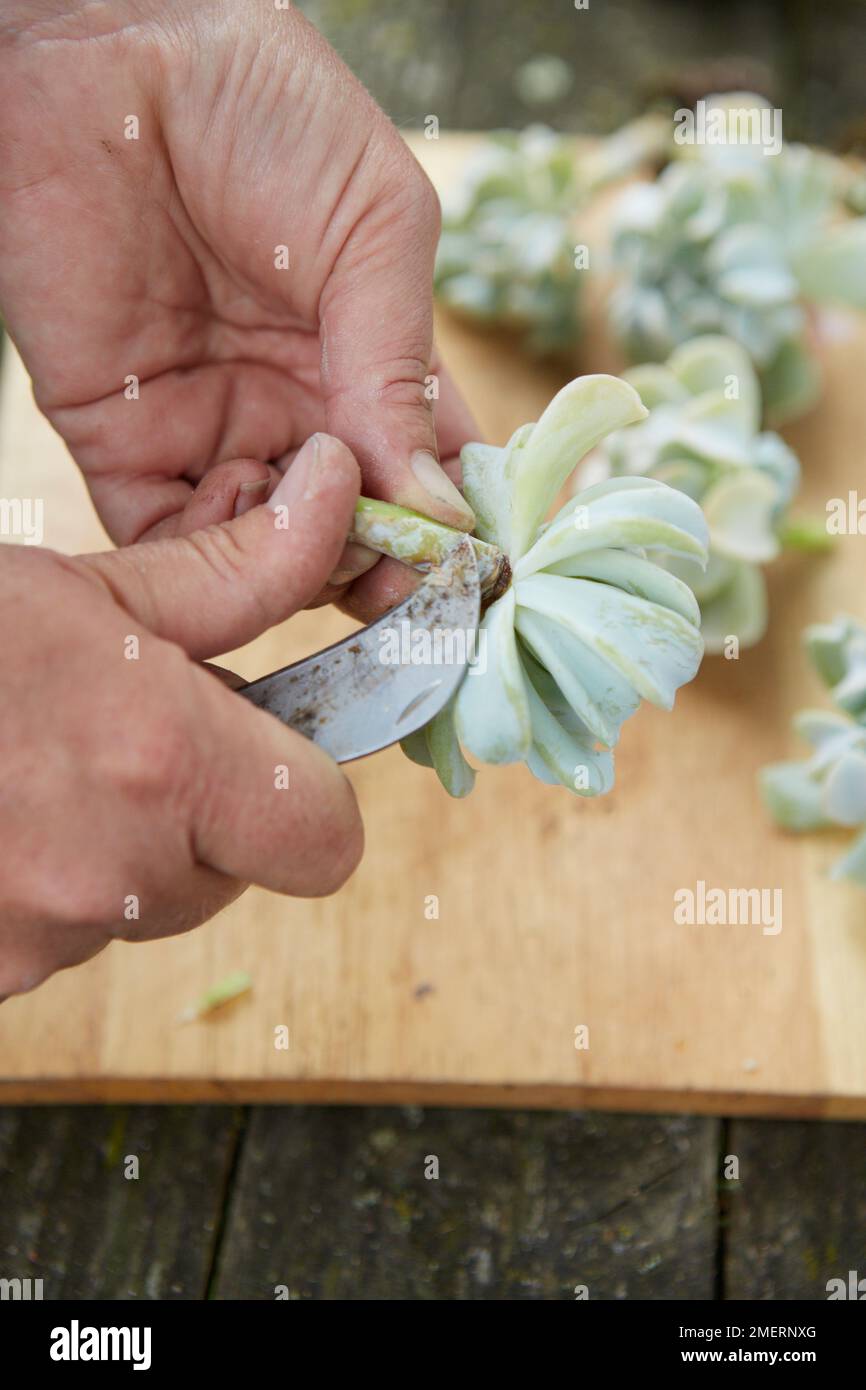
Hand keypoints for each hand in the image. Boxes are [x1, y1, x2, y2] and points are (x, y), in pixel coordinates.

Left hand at [0, 0, 476, 619]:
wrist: (113, 55)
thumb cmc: (267, 111)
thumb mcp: (376, 228)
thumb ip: (401, 368)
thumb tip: (441, 505)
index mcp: (369, 363)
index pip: (429, 474)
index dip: (459, 527)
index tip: (485, 568)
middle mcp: (296, 411)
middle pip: (356, 531)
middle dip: (388, 565)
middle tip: (411, 574)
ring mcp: (214, 428)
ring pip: (270, 552)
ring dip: (307, 563)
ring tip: (331, 524)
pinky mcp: (125, 438)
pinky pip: (174, 537)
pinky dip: (215, 553)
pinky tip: (252, 506)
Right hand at [0, 433, 363, 997]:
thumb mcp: (82, 587)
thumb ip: (231, 575)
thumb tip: (332, 500)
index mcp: (164, 764)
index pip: (326, 839)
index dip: (308, 794)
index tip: (267, 752)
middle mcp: (116, 874)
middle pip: (234, 873)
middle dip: (203, 814)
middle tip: (122, 739)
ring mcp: (40, 942)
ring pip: (142, 908)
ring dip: (117, 850)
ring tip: (31, 769)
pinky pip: (58, 940)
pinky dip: (39, 889)